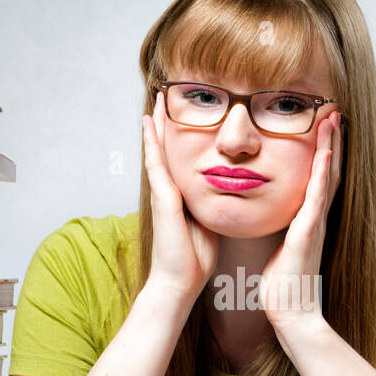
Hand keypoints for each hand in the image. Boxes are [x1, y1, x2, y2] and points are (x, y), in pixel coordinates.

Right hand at [142, 91, 218, 301]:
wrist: (181, 280)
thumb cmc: (195, 257)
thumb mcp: (208, 222)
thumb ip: (211, 205)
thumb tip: (227, 193)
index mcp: (182, 194)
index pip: (181, 157)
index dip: (181, 135)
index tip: (188, 113)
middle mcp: (169, 189)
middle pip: (167, 148)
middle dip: (167, 122)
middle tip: (167, 95)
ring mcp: (162, 192)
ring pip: (158, 150)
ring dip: (157, 124)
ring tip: (157, 99)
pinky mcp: (162, 197)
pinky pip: (155, 163)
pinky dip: (151, 141)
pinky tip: (149, 122)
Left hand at [260, 111, 343, 333]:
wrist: (291, 311)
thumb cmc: (283, 285)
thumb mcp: (281, 249)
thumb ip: (282, 231)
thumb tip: (274, 218)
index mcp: (308, 220)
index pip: (319, 178)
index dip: (323, 151)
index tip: (323, 126)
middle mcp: (316, 218)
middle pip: (328, 171)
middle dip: (332, 141)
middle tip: (334, 112)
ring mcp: (315, 224)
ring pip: (326, 178)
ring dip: (331, 148)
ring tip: (333, 121)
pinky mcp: (308, 233)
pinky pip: (316, 198)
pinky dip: (322, 174)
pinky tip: (325, 154)